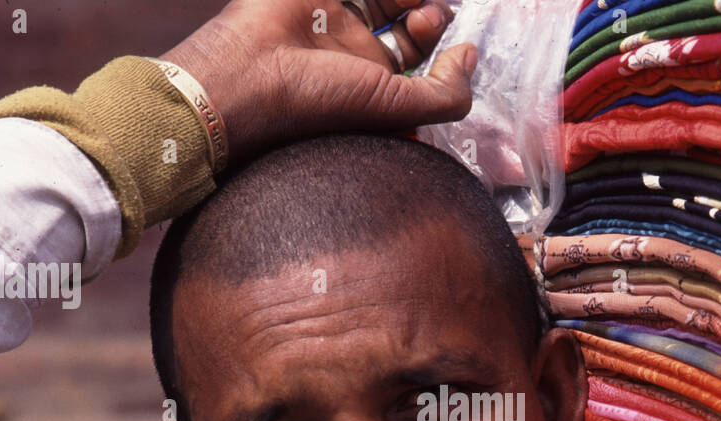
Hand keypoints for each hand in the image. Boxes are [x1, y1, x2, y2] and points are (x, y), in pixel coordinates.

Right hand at [161, 0, 475, 164]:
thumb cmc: (318, 103)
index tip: (456, 44)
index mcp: (375, 83)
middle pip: (408, 17)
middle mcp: (356, 49)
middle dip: (430, 13)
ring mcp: (333, 14)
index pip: (422, 56)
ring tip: (410, 0)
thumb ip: (448, 93)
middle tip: (425, 16)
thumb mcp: (399, 109)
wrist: (249, 75)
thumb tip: (470, 56)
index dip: (445, 45)